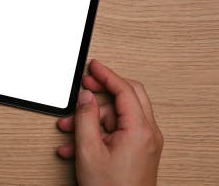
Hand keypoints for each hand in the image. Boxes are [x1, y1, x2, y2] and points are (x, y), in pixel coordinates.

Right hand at [56, 59, 162, 185]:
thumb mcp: (89, 150)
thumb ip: (86, 118)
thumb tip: (86, 97)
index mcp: (140, 130)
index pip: (124, 89)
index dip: (106, 74)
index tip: (93, 66)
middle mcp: (148, 133)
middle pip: (128, 96)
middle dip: (102, 91)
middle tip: (85, 86)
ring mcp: (146, 143)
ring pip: (119, 116)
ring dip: (93, 119)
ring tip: (69, 131)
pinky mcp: (140, 152)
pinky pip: (119, 132)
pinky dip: (99, 133)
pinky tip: (78, 145)